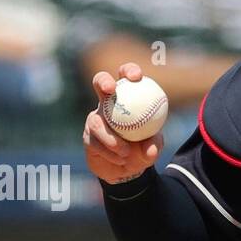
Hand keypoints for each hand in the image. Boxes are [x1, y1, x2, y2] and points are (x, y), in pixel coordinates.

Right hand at [83, 63, 164, 183]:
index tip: (136, 77)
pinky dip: (109, 152)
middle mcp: (107, 104)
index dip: (129, 71)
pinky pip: (95, 142)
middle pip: (99, 82)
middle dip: (103, 81)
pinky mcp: (87, 136)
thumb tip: (150, 149)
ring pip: (96, 121)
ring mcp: (95, 119)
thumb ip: (153, 146)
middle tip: (110, 89)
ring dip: (111, 138)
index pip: (125, 78)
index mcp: (126, 99)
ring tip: (126, 152)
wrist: (126, 170)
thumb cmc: (141, 151)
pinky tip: (120, 159)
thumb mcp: (152, 148)